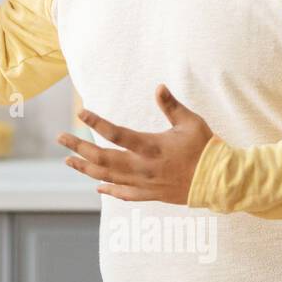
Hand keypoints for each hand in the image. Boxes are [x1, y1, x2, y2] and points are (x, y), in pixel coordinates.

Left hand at [56, 85, 213, 204]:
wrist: (221, 181)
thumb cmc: (206, 147)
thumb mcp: (190, 122)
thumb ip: (171, 105)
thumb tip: (158, 86)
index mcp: (152, 146)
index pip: (118, 134)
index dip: (97, 123)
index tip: (81, 113)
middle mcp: (144, 167)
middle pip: (103, 158)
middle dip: (79, 148)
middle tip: (60, 138)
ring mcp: (146, 183)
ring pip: (108, 177)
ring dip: (85, 168)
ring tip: (68, 160)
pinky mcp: (151, 195)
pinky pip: (125, 194)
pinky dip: (109, 189)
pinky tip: (96, 186)